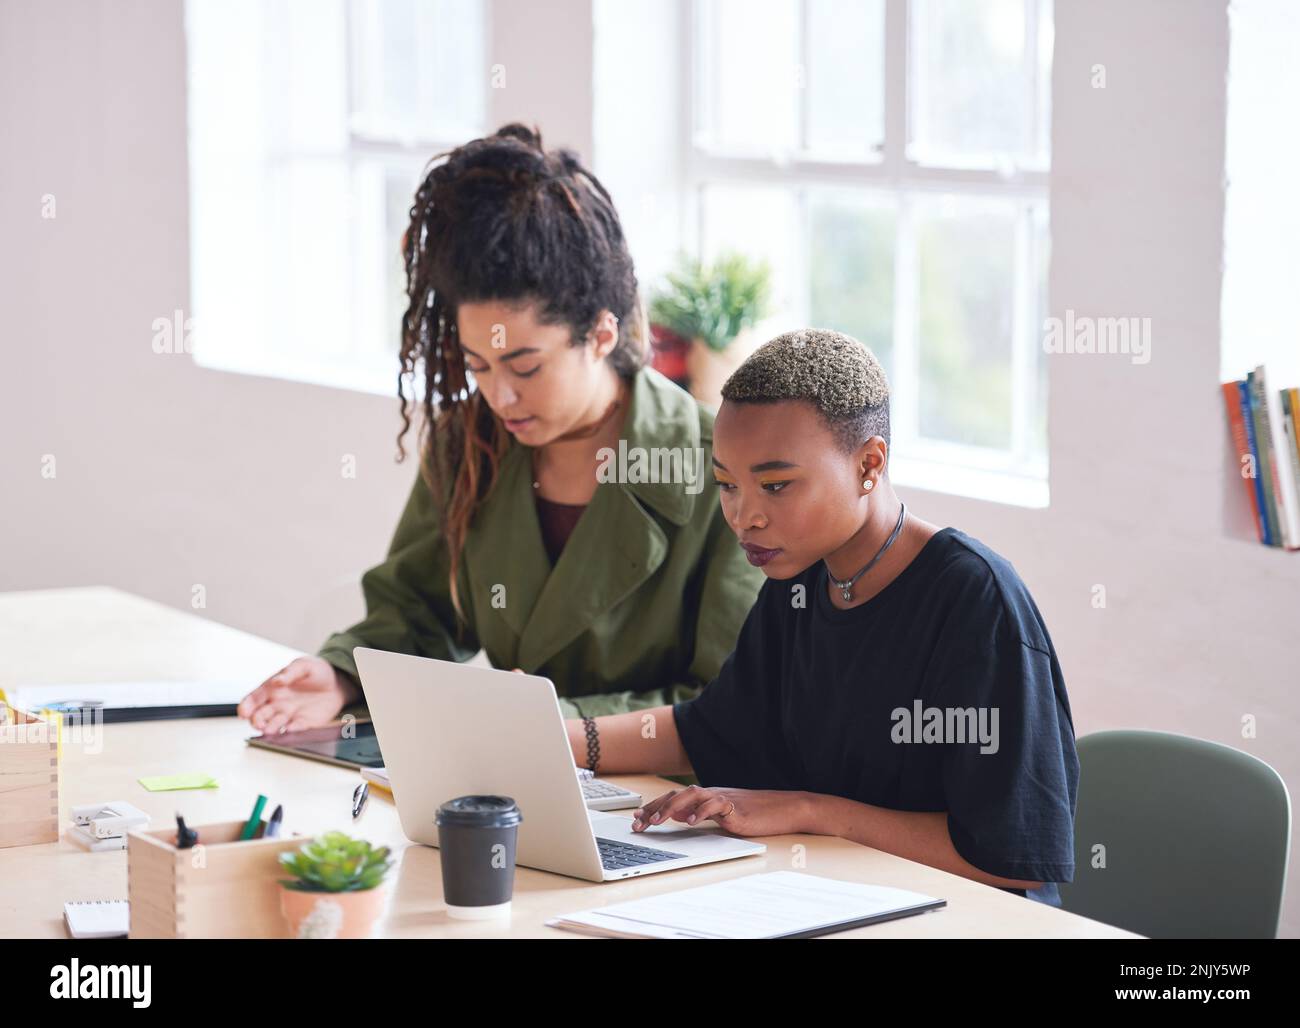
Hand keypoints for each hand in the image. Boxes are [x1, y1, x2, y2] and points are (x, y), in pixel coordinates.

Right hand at [237, 656, 361, 733]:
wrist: (337, 683)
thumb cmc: (316, 671)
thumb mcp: (304, 665)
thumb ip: (290, 672)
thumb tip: (277, 680)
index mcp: (272, 688)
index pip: (254, 699)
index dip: (246, 706)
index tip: (243, 712)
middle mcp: (277, 704)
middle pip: (260, 716)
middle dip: (256, 721)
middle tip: (259, 724)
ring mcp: (289, 715)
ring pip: (274, 726)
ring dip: (270, 729)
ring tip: (270, 730)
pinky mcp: (303, 723)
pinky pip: (294, 730)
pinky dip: (290, 732)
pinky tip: (290, 730)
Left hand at [630, 785, 806, 837]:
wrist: (784, 808)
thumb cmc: (755, 813)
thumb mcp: (722, 815)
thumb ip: (699, 812)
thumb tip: (676, 815)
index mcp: (706, 796)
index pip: (675, 798)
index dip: (654, 806)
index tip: (636, 817)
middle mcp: (712, 794)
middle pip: (677, 795)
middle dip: (655, 808)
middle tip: (638, 823)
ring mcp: (724, 799)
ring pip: (692, 796)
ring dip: (671, 808)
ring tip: (657, 821)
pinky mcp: (736, 808)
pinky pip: (716, 806)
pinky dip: (702, 812)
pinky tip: (691, 822)